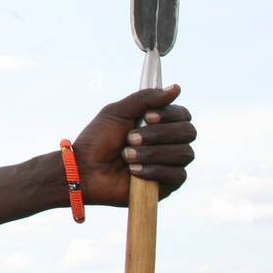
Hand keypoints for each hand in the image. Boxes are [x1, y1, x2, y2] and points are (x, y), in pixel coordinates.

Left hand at [71, 84, 195, 206]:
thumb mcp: (117, 113)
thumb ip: (145, 99)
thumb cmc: (98, 140)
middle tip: (130, 138)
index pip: (183, 115)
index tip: (147, 117)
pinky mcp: (167, 185)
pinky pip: (177, 175)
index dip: (170, 115)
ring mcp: (170, 164)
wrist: (84, 169)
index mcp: (159, 124)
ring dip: (151, 153)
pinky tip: (133, 171)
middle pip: (188, 132)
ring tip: (126, 155)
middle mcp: (169, 142)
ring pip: (184, 153)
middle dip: (158, 134)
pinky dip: (154, 171)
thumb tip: (176, 88)